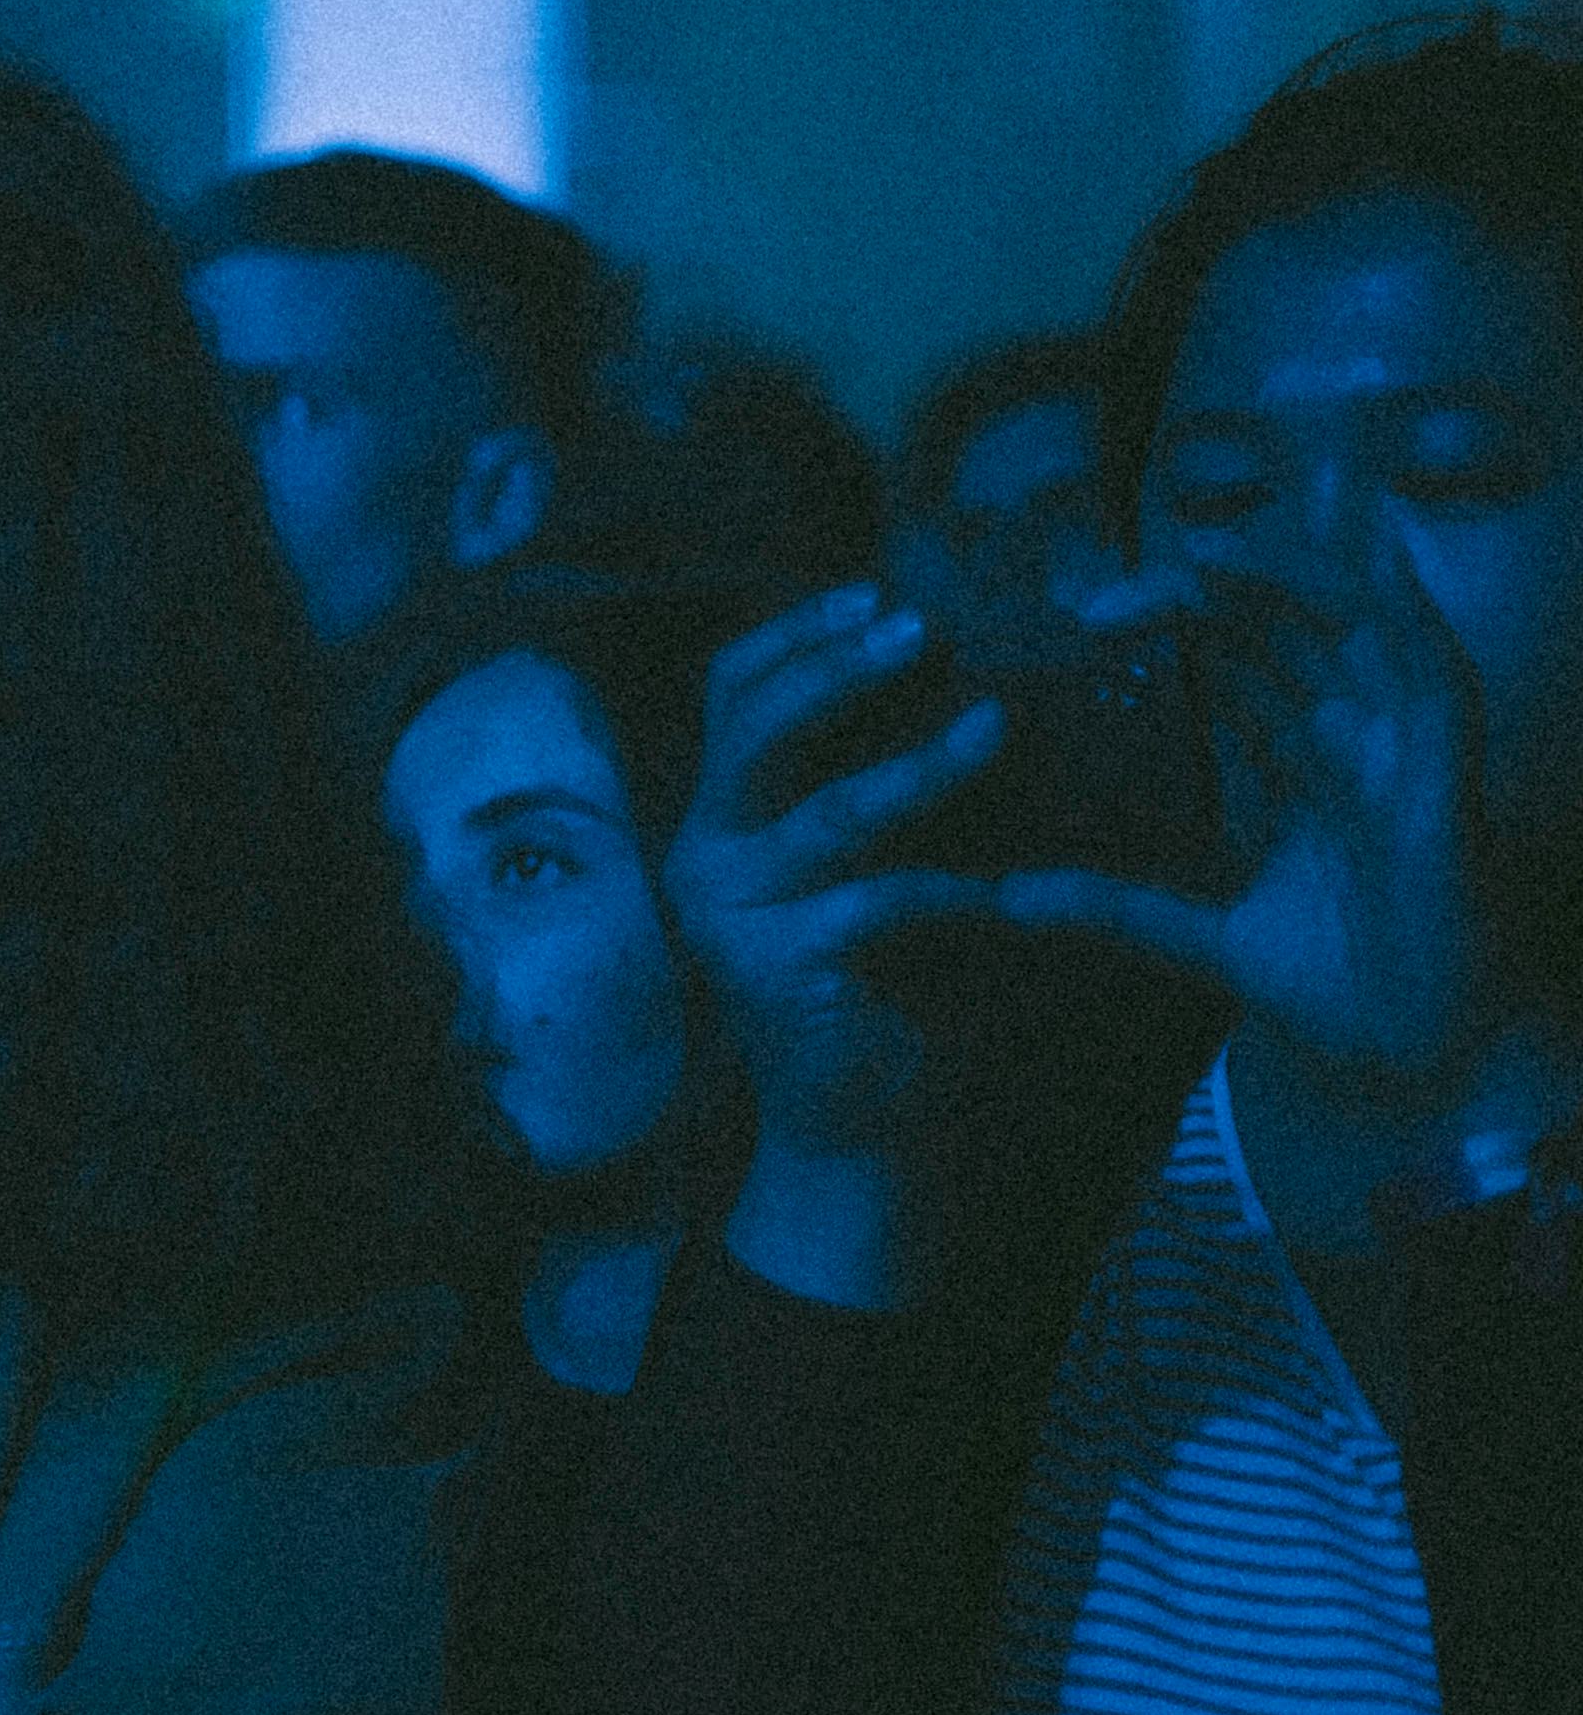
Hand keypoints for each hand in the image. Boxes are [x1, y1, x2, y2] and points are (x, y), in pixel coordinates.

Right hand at [664, 584, 1010, 1176]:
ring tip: (995, 726)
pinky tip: (1011, 893)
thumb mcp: (878, 867)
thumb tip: (978, 682)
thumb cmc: (885, 988)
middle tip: (919, 627)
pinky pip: (880, 902)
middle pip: (756, 727)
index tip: (872, 589)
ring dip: (922, 766)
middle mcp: (703, 854)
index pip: (730, 694)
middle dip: (837, 667)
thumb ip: (889, 791)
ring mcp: (728, 911)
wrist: (860, 1125)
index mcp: (721, 817)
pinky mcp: (772, 967)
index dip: (794, 634)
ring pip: (829, 811)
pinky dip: (956, 890)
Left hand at [979, 500, 1517, 1121]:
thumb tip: (1007, 898)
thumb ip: (1116, 907)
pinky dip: (1406, 616)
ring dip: (1281, 580)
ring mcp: (1403, 753)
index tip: (1077, 620)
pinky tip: (1370, 564)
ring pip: (1357, 626)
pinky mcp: (1446, 780)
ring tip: (1197, 554)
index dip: (1167, 624)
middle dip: (1197, 594)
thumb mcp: (1202, 938)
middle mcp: (1355, 741)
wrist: (1421, 1061)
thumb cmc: (1338, 988)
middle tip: (1096, 601)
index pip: (1235, 663)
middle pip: (1281, 628)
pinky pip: (1435, 678)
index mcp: (1305, 762)